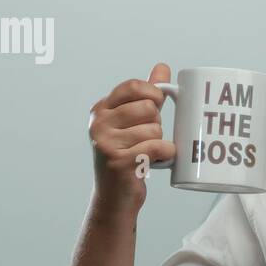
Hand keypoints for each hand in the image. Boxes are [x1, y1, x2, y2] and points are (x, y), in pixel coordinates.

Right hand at [88, 63, 175, 213]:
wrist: (115, 198)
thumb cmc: (129, 156)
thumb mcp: (134, 122)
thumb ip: (147, 95)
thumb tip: (162, 67)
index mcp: (101, 109)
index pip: (134, 86)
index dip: (153, 94)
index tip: (156, 106)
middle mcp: (99, 123)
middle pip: (149, 108)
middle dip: (156, 124)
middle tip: (146, 140)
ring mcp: (106, 143)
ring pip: (155, 129)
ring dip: (159, 143)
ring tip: (146, 154)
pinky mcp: (119, 162)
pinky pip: (158, 147)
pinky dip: (165, 155)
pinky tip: (155, 163)